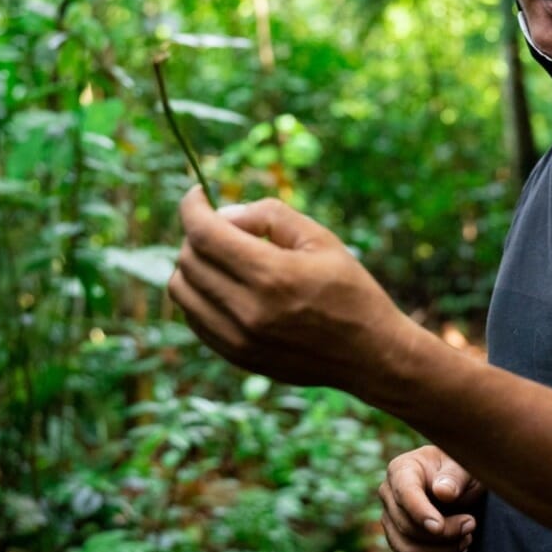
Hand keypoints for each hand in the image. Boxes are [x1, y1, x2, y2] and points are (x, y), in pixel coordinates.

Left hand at [170, 191, 414, 394]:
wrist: (370, 354)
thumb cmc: (350, 289)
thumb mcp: (321, 238)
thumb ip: (270, 215)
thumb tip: (224, 214)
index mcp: (271, 275)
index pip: (204, 234)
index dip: (191, 207)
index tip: (197, 194)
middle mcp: (248, 310)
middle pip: (188, 260)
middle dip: (197, 233)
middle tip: (225, 228)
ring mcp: (238, 338)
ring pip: (181, 291)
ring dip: (192, 266)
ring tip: (223, 257)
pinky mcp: (236, 357)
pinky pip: (194, 318)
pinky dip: (199, 295)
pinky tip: (226, 286)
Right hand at [379, 445, 481, 551]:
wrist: (460, 484)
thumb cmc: (461, 470)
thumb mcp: (465, 467)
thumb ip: (455, 477)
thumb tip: (443, 492)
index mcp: (401, 470)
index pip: (404, 494)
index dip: (420, 513)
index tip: (440, 527)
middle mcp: (389, 495)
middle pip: (407, 528)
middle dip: (444, 534)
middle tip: (471, 525)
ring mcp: (391, 521)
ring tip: (467, 539)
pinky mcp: (399, 543)